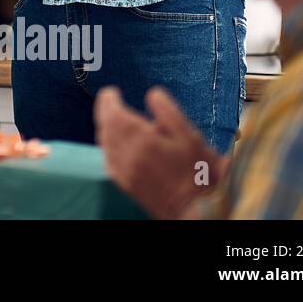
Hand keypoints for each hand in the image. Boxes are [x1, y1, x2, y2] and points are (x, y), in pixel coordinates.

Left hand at [95, 85, 223, 219]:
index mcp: (141, 140)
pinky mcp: (124, 184)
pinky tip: (118, 143)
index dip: (108, 99)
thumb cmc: (198, 171)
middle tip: (110, 100)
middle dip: (106, 111)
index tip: (111, 91)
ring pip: (104, 143)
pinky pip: (108, 159)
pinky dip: (108, 145)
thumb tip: (152, 93)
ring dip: (106, 127)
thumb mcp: (189, 135)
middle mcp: (126, 156)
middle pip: (105, 126)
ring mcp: (122, 172)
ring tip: (114, 118)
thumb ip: (167, 111)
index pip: (112, 113)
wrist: (197, 209)